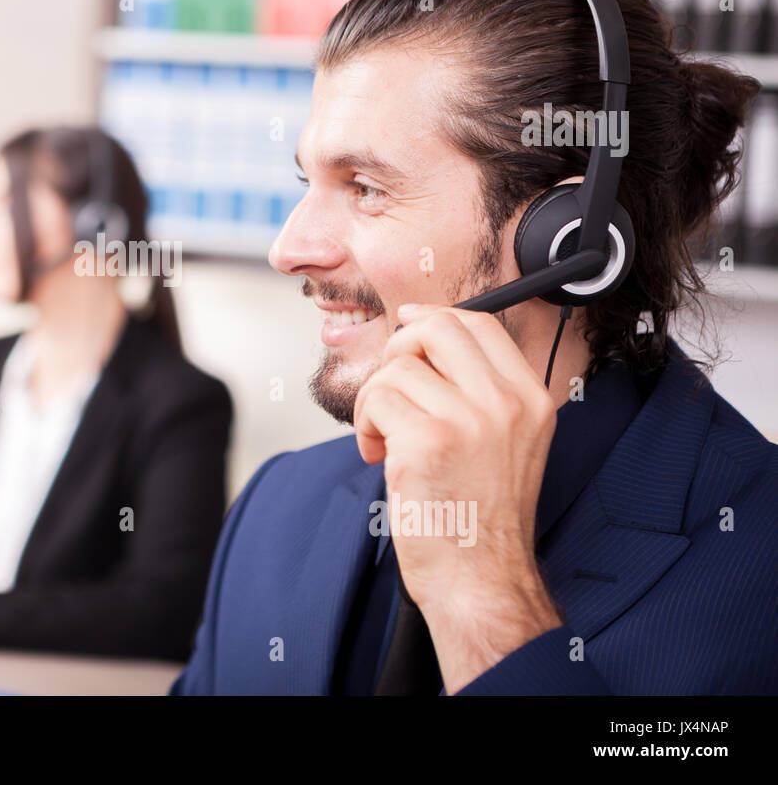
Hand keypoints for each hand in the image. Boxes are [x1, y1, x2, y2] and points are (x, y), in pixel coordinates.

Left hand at [352, 303, 562, 692]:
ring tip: (385, 438)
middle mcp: (506, 404)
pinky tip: (377, 455)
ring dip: (375, 401)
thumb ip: (479, 392)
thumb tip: (424, 340)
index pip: (480, 324)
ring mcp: (468, 421)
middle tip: (390, 389)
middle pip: (437, 328)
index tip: (407, 325)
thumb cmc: (480, 519)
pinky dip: (365, 425)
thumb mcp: (506, 443)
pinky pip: (377, 400)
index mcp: (530, 399)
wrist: (481, 580)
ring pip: (397, 368)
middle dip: (398, 349)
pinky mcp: (427, 443)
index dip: (434, 317)